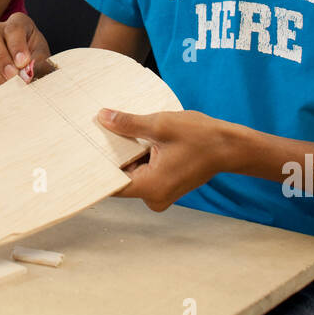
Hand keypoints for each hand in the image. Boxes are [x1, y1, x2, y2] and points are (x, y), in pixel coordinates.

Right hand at [0, 12, 54, 90]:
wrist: (29, 68)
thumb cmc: (37, 57)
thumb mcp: (42, 57)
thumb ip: (37, 64)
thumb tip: (28, 74)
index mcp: (17, 22)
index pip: (13, 29)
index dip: (17, 46)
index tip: (23, 62)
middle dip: (1, 59)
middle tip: (12, 76)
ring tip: (8, 88)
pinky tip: (0, 91)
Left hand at [97, 108, 242, 211]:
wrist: (230, 146)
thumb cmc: (201, 137)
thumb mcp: (161, 125)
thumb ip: (129, 123)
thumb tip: (103, 117)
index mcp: (150, 187)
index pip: (110, 183)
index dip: (96, 165)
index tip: (83, 149)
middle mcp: (153, 197)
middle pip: (120, 177)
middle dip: (111, 155)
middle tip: (98, 132)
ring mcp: (160, 194)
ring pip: (131, 174)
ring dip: (127, 154)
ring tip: (119, 132)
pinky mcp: (165, 186)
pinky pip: (143, 173)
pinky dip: (139, 157)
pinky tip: (137, 139)